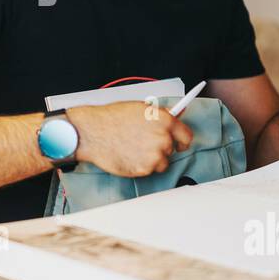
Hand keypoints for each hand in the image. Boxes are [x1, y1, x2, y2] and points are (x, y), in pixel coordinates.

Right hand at [67, 101, 192, 177]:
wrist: (92, 132)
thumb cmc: (111, 118)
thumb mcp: (140, 108)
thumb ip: (161, 114)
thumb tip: (177, 114)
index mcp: (164, 120)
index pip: (186, 135)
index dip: (181, 140)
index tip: (178, 143)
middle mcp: (163, 138)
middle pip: (172, 149)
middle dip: (161, 147)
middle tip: (144, 143)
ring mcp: (154, 155)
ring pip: (162, 162)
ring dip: (152, 159)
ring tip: (134, 149)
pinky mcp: (144, 169)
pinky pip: (149, 170)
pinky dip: (141, 166)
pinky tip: (129, 155)